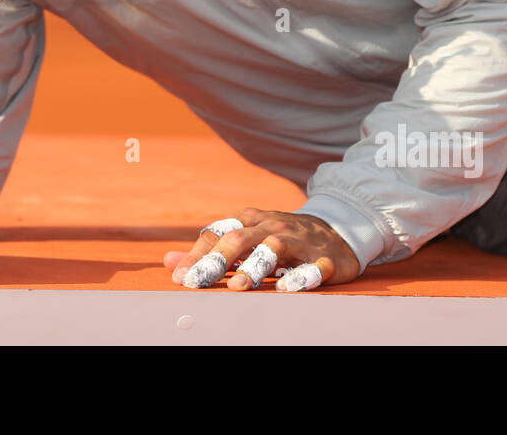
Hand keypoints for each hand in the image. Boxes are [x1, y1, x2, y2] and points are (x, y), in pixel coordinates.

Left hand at [163, 207, 360, 290]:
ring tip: (238, 286)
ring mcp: (299, 241)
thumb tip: (169, 263)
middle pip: (240, 238)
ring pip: (273, 248)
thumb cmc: (281, 237)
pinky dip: (299, 277)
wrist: (337, 229)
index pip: (218, 233)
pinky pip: (312, 267)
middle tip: (200, 281)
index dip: (198, 255)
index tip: (182, 278)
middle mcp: (272, 226)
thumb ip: (209, 251)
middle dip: (217, 259)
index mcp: (250, 220)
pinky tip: (285, 287)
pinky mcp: (324, 259)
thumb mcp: (246, 236)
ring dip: (254, 266)